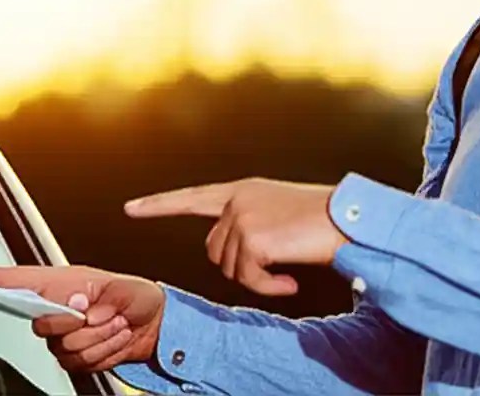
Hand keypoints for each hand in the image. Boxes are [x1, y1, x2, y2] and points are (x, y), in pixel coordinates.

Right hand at [0, 265, 164, 371]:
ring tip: (115, 323)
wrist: (155, 326)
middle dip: (77, 322)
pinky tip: (114, 338)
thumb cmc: (138, 298)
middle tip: (100, 313)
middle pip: (42, 324)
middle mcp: (59, 309)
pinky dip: (104, 352)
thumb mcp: (125, 287)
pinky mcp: (75, 356)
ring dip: (100, 337)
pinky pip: (80, 364)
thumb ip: (98, 294)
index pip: (24, 281)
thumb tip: (75, 305)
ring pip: (66, 347)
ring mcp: (65, 335)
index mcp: (65, 283)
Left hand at [125, 178, 346, 295]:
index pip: (192, 197)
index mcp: (242, 190)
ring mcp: (242, 219)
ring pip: (230, 268)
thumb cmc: (320, 220)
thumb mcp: (277, 212)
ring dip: (258, 278)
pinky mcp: (253, 240)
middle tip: (274, 265)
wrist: (348, 219)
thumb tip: (229, 253)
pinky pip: (248, 280)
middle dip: (240, 265)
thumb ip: (248, 222)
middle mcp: (237, 200)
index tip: (131, 208)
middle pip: (214, 250)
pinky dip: (268, 288)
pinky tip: (288, 283)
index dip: (159, 205)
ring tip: (286, 268)